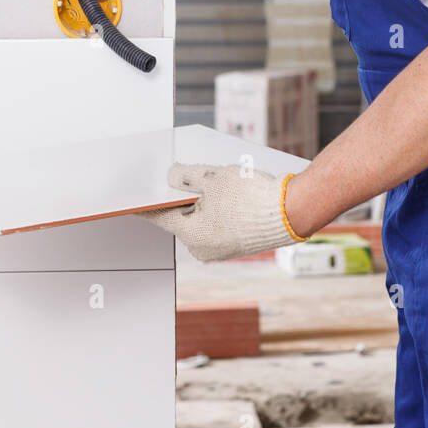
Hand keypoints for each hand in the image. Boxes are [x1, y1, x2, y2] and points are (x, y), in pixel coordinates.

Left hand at [145, 161, 304, 261]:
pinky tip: (228, 195)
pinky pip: (216, 226)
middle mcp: (202, 248)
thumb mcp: (213, 177)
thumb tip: (171, 177)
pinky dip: (217, 211)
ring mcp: (219, 250)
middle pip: (181, 217)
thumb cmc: (254, 197)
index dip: (147, 201)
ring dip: (203, 203)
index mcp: (192, 234)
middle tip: (188, 177)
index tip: (135, 197)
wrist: (292, 211)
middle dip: (183, 197)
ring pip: (200, 221)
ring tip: (217, 184)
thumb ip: (185, 177)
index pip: (159, 215)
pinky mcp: (234, 247)